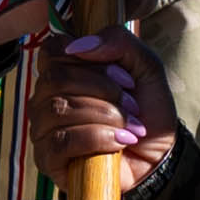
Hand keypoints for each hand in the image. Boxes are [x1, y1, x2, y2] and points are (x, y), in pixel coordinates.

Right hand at [33, 26, 178, 199]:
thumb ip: (118, 41)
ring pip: (60, 109)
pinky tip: (119, 143)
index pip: (54, 49)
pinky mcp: (46, 159)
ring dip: (107, 116)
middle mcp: (45, 97)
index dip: (92, 61)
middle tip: (132, 106)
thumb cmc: (145, 112)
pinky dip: (98, 138)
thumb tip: (78, 46)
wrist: (157, 158)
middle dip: (104, 91)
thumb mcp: (145, 66)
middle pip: (57, 78)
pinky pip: (62, 141)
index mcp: (63, 71)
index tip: (124, 78)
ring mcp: (42, 128)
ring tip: (130, 128)